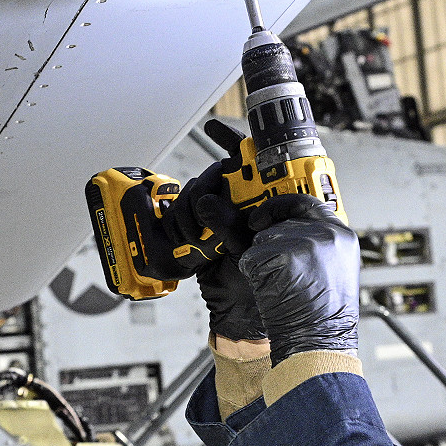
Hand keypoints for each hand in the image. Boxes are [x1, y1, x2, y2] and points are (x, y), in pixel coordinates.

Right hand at [173, 157, 263, 341]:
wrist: (242, 317)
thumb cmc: (265, 287)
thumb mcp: (254, 251)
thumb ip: (231, 223)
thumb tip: (208, 201)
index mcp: (266, 205)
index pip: (252, 163)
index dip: (234, 142)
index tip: (214, 128)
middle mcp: (243, 207)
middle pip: (215, 174)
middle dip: (206, 186)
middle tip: (205, 207)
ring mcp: (218, 220)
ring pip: (195, 193)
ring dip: (190, 211)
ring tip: (198, 236)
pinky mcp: (197, 233)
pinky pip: (180, 214)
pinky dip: (178, 223)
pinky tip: (187, 237)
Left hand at [238, 194, 358, 363]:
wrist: (317, 342)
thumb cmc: (322, 317)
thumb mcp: (330, 271)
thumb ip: (312, 244)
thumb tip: (281, 228)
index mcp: (341, 236)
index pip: (306, 204)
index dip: (279, 207)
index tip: (262, 216)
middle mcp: (326, 234)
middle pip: (280, 224)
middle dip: (268, 244)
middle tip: (274, 271)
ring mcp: (305, 243)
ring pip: (262, 239)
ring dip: (260, 260)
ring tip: (279, 286)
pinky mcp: (283, 256)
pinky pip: (251, 256)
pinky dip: (252, 273)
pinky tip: (269, 291)